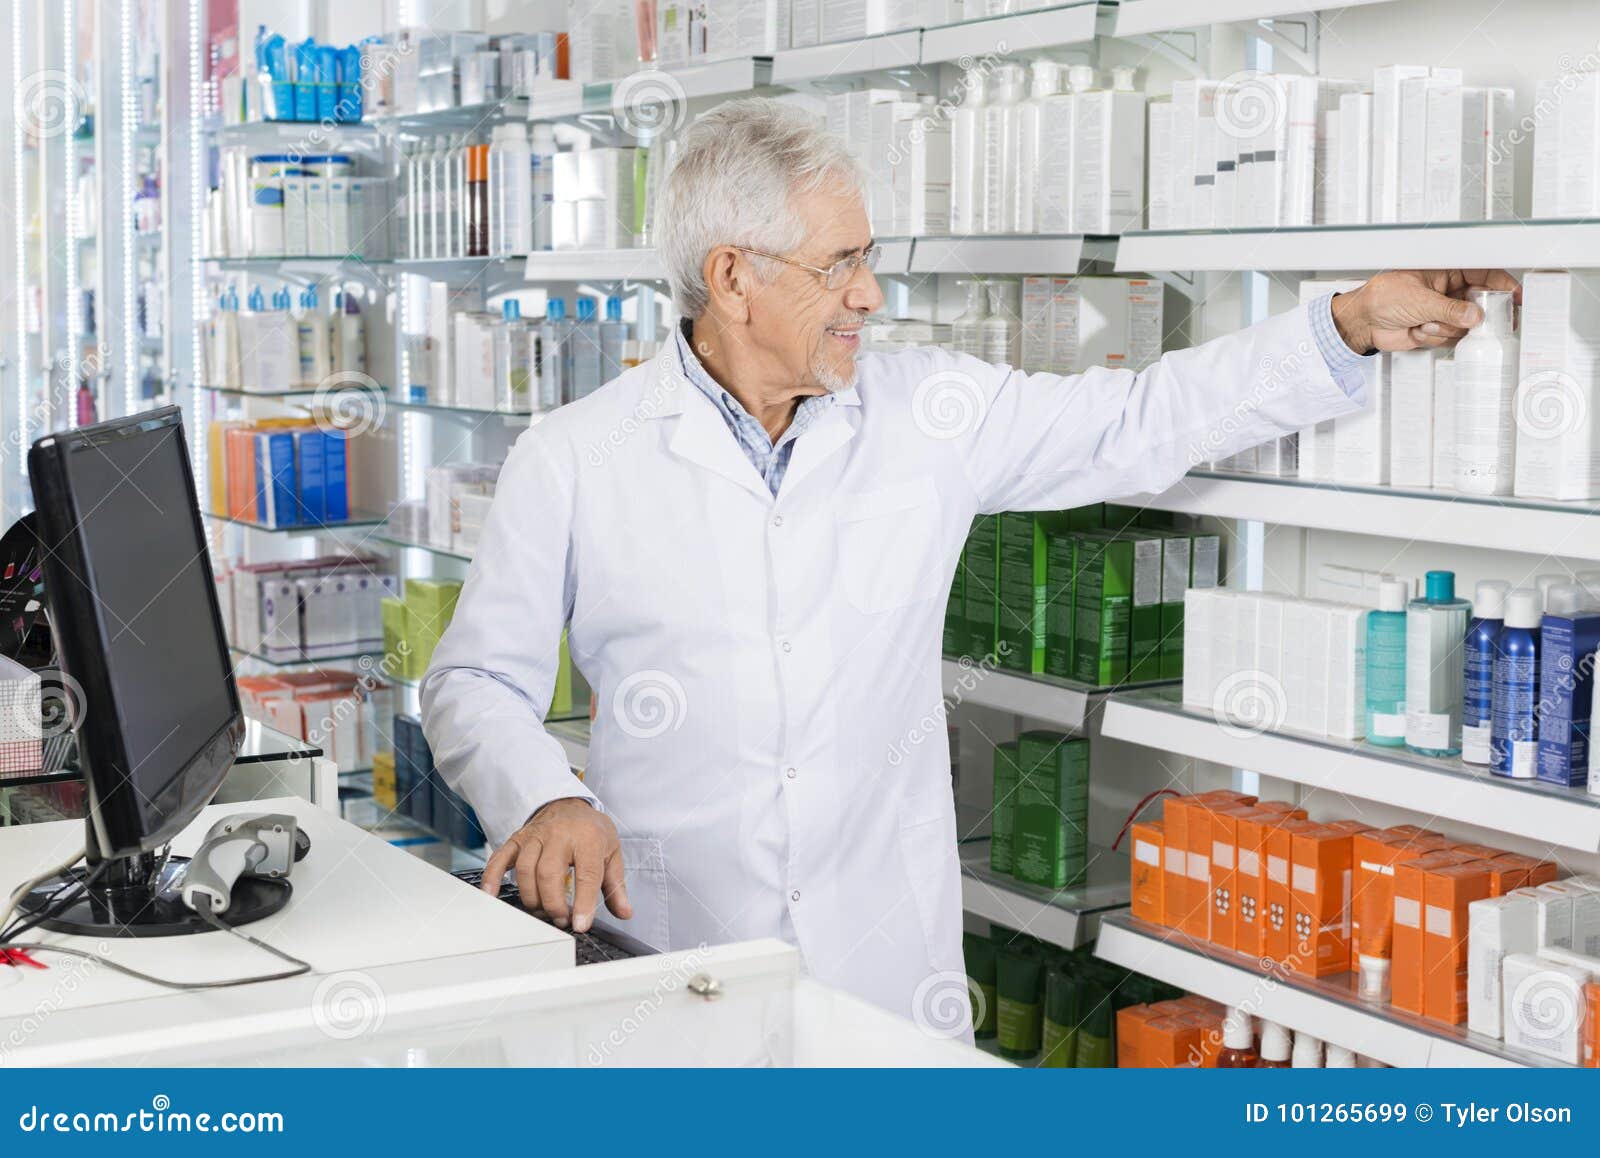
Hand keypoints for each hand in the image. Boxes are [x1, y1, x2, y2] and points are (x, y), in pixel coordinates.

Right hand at [480, 797, 632, 932]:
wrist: (569, 803)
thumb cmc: (591, 830)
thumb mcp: (611, 852)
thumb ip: (615, 885)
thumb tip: (624, 912)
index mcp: (588, 838)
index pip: (586, 873)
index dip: (582, 903)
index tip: (580, 925)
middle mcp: (559, 835)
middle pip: (549, 873)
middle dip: (553, 904)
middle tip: (561, 920)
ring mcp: (535, 836)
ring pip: (525, 870)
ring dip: (531, 897)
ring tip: (542, 912)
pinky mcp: (517, 839)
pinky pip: (500, 858)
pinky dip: (493, 877)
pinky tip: (492, 895)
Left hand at [1330, 269, 1521, 353]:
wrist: (1361, 322)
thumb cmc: (1382, 297)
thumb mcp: (1420, 300)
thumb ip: (1451, 309)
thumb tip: (1476, 316)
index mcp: (1446, 271)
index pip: (1484, 274)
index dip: (1504, 285)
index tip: (1518, 296)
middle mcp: (1448, 290)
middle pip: (1481, 302)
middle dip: (1478, 314)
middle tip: (1483, 321)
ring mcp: (1443, 311)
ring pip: (1465, 324)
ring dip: (1445, 327)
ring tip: (1424, 322)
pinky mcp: (1436, 329)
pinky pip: (1450, 337)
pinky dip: (1435, 336)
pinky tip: (1418, 330)